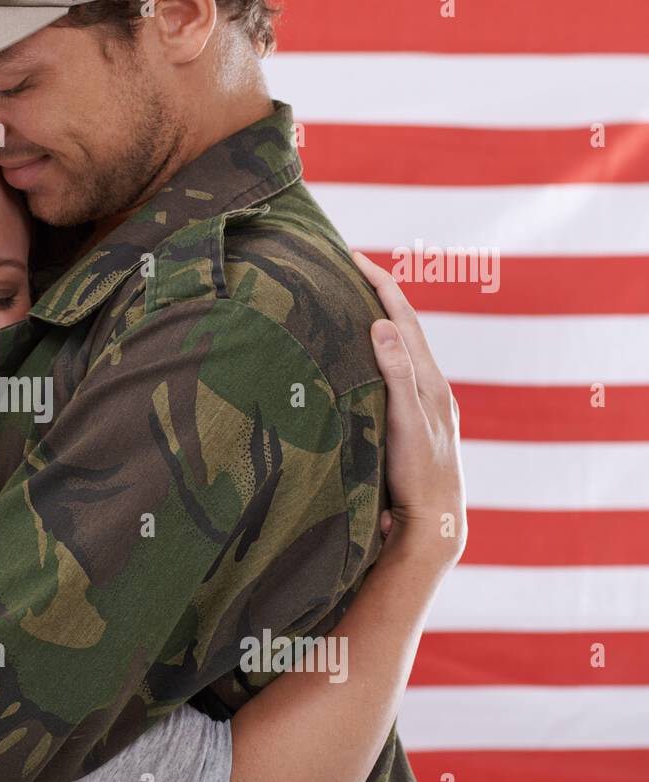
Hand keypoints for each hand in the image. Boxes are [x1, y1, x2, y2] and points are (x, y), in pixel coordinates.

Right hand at [355, 251, 467, 572]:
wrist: (434, 525)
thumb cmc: (420, 477)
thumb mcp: (407, 423)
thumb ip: (397, 375)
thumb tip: (382, 325)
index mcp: (430, 380)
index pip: (402, 318)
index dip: (379, 285)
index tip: (352, 256)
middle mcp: (430, 387)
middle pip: (403, 328)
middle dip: (376, 295)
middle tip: (348, 269)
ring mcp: (423, 405)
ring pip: (399, 351)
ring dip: (377, 323)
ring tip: (352, 304)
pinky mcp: (412, 423)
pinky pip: (394, 375)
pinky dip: (377, 355)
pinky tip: (364, 362)